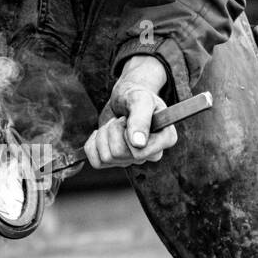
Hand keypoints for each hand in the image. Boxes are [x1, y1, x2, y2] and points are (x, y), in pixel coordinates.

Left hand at [86, 55, 177, 169]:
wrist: (124, 98)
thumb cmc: (136, 96)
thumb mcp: (140, 99)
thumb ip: (141, 119)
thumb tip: (138, 144)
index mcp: (165, 139)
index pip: (140, 153)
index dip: (127, 134)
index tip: (129, 120)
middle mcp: (151, 154)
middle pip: (118, 154)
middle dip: (113, 130)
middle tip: (121, 119)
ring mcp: (133, 159)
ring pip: (106, 157)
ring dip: (103, 134)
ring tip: (115, 123)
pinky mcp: (116, 161)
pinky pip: (96, 162)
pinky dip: (92, 144)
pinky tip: (102, 133)